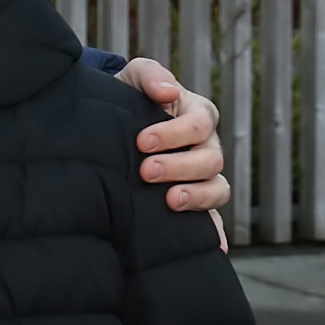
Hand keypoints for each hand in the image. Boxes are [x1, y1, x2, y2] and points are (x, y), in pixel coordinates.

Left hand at [116, 57, 228, 231]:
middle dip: (179, 166)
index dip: (174, 133)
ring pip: (217, 189)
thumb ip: (150, 75)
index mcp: (197, 115)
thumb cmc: (126, 97)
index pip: (199, 124)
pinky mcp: (191, 201)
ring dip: (196, 197)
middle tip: (146, 171)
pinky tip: (215, 248)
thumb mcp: (133, 77)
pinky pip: (212, 220)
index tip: (141, 142)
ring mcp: (201, 177)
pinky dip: (215, 234)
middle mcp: (205, 147)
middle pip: (210, 160)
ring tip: (168, 201)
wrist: (108, 125)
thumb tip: (169, 91)